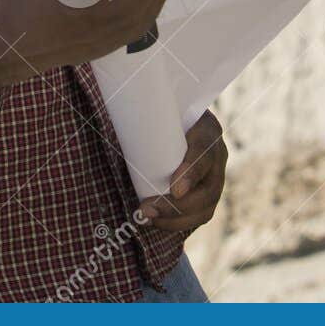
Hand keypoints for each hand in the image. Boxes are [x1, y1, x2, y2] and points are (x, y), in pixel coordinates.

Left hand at [136, 110, 227, 233]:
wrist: (178, 120)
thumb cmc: (160, 111)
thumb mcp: (158, 107)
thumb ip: (142, 112)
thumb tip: (106, 102)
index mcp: (207, 128)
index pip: (204, 151)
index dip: (192, 172)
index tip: (174, 188)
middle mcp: (217, 153)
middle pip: (208, 188)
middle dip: (177, 206)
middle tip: (146, 209)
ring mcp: (217, 176)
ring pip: (206, 206)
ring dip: (176, 219)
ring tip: (146, 217)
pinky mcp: (209, 192)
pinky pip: (201, 214)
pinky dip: (179, 223)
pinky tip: (157, 223)